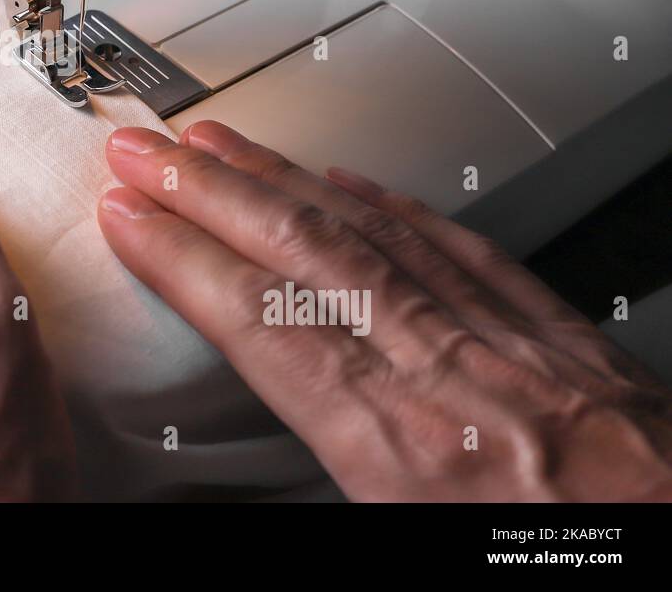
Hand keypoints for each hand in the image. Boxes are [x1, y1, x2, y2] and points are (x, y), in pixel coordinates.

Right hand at [97, 120, 671, 501]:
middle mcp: (454, 381)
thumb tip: (233, 494)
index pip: (263, 325)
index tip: (130, 218)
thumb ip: (317, 496)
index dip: (182, 258)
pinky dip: (395, 206)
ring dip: (282, 179)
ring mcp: (512, 347)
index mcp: (407, 454)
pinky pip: (463, 248)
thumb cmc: (565, 570)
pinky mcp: (563, 338)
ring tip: (220, 145)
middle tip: (147, 153)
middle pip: (304, 253)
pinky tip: (353, 184)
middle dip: (208, 189)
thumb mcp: (406, 551)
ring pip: (374, 232)